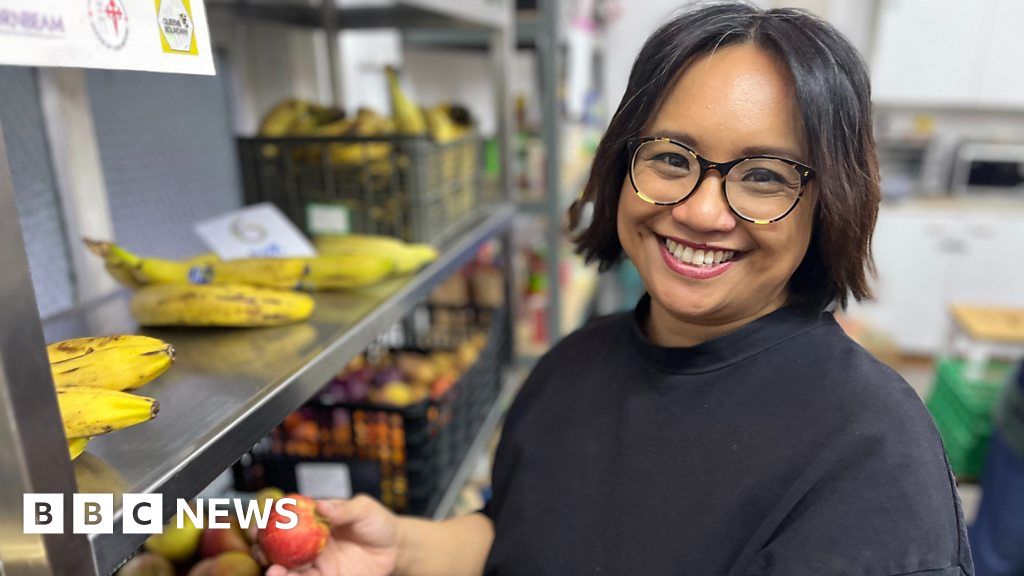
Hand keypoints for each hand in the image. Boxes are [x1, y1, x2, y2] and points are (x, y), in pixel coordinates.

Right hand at [265, 495, 399, 575]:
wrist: (397, 548)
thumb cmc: (379, 523)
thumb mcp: (365, 509)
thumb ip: (344, 508)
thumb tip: (322, 505)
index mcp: (314, 522)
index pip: (284, 522)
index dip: (267, 524)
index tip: (257, 526)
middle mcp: (310, 545)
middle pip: (279, 549)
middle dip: (263, 551)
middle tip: (260, 551)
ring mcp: (317, 565)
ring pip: (289, 570)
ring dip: (277, 572)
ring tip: (273, 571)